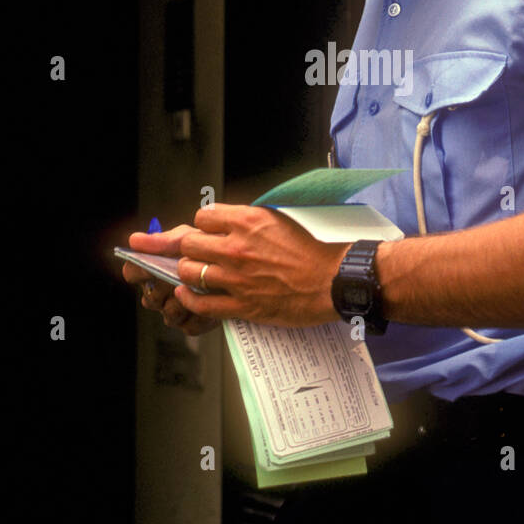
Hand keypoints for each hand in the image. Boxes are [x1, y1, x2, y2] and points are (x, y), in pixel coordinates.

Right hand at [122, 223, 219, 335]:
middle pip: (150, 297)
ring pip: (169, 314)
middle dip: (165, 287)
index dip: (140, 270)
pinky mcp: (193, 324)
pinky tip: (212, 303)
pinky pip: (189, 326)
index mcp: (153, 268)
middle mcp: (160, 291)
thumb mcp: (191, 237)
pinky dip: (200, 317)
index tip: (152, 266)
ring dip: (185, 302)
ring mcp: (175, 309)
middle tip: (180, 277)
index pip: (133, 272)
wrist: (245, 261)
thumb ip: (164, 240)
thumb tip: (134, 240)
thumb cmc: (213, 245)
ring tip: (201, 289)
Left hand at [173, 203, 349, 326]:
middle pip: (189, 243)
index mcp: (248, 222)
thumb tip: (234, 221)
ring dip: (189, 271)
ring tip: (195, 272)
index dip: (205, 224)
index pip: (203, 216)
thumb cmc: (317, 248)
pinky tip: (187, 294)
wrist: (337, 279)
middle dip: (191, 246)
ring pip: (189, 272)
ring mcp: (237, 278)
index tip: (209, 231)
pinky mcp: (242, 306)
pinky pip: (201, 304)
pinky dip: (190, 299)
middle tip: (198, 252)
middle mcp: (237, 248)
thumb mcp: (282, 218)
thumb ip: (253, 220)